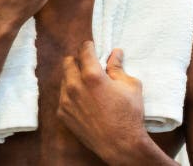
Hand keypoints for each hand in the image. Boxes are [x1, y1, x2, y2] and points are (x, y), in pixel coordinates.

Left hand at [57, 42, 147, 164]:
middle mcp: (74, 85)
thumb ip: (118, 67)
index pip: (84, 50)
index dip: (89, 47)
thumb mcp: (130, 86)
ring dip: (74, 77)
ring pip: (64, 79)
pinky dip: (71, 94)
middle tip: (89, 66)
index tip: (92, 48)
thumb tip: (115, 53)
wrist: (120, 145)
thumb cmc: (129, 115)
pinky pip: (63, 96)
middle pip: (68, 61)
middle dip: (78, 61)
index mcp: (91, 75)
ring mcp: (65, 100)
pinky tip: (84, 101)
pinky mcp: (62, 113)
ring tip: (88, 86)